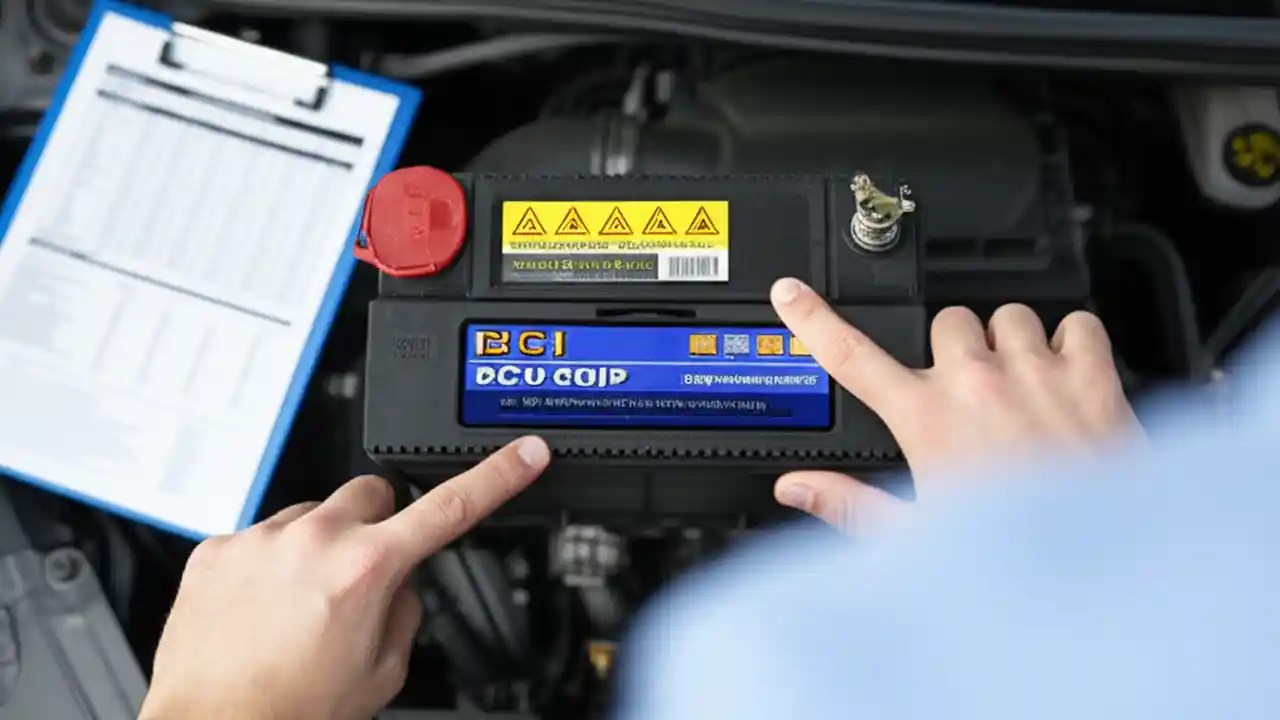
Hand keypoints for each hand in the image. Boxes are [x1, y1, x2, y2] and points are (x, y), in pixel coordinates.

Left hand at [140, 436, 550, 719]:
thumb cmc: (292, 712)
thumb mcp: (382, 672)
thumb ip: (405, 611)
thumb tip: (402, 582)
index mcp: (368, 568)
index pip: (452, 507)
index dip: (498, 475)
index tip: (525, 452)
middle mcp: (314, 540)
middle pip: (373, 493)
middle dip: (379, 523)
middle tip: (363, 574)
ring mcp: (261, 540)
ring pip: (312, 515)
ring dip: (318, 547)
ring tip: (300, 606)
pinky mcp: (217, 549)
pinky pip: (260, 538)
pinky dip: (268, 566)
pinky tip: (261, 609)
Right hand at [768, 278, 1138, 530]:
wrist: (1102, 568)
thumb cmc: (1015, 556)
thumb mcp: (916, 537)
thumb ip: (850, 503)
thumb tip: (797, 490)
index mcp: (927, 419)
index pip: (851, 355)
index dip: (813, 318)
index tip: (792, 294)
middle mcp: (978, 384)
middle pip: (945, 321)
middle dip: (953, 351)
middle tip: (968, 398)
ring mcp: (1036, 373)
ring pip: (1008, 316)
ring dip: (1010, 345)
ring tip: (1020, 393)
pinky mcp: (1093, 376)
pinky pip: (1077, 322)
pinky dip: (1072, 343)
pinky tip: (1067, 379)